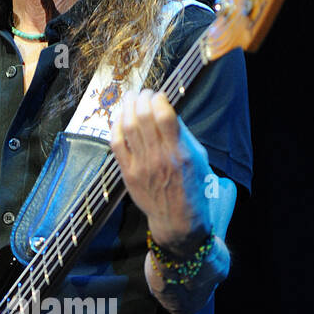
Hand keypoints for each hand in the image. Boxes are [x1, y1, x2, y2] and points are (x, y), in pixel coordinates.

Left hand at [109, 89, 211, 252]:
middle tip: (142, 92)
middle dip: (141, 98)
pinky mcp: (128, 174)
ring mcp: (141, 166)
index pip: (164, 115)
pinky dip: (115, 126)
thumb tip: (166, 109)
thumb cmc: (192, 187)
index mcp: (180, 153)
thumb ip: (183, 134)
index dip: (158, 98)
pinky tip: (119, 117)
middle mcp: (159, 158)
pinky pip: (116, 144)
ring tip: (130, 97)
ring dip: (127, 107)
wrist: (178, 220)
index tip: (159, 94)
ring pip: (128, 127)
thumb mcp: (198, 158)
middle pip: (143, 117)